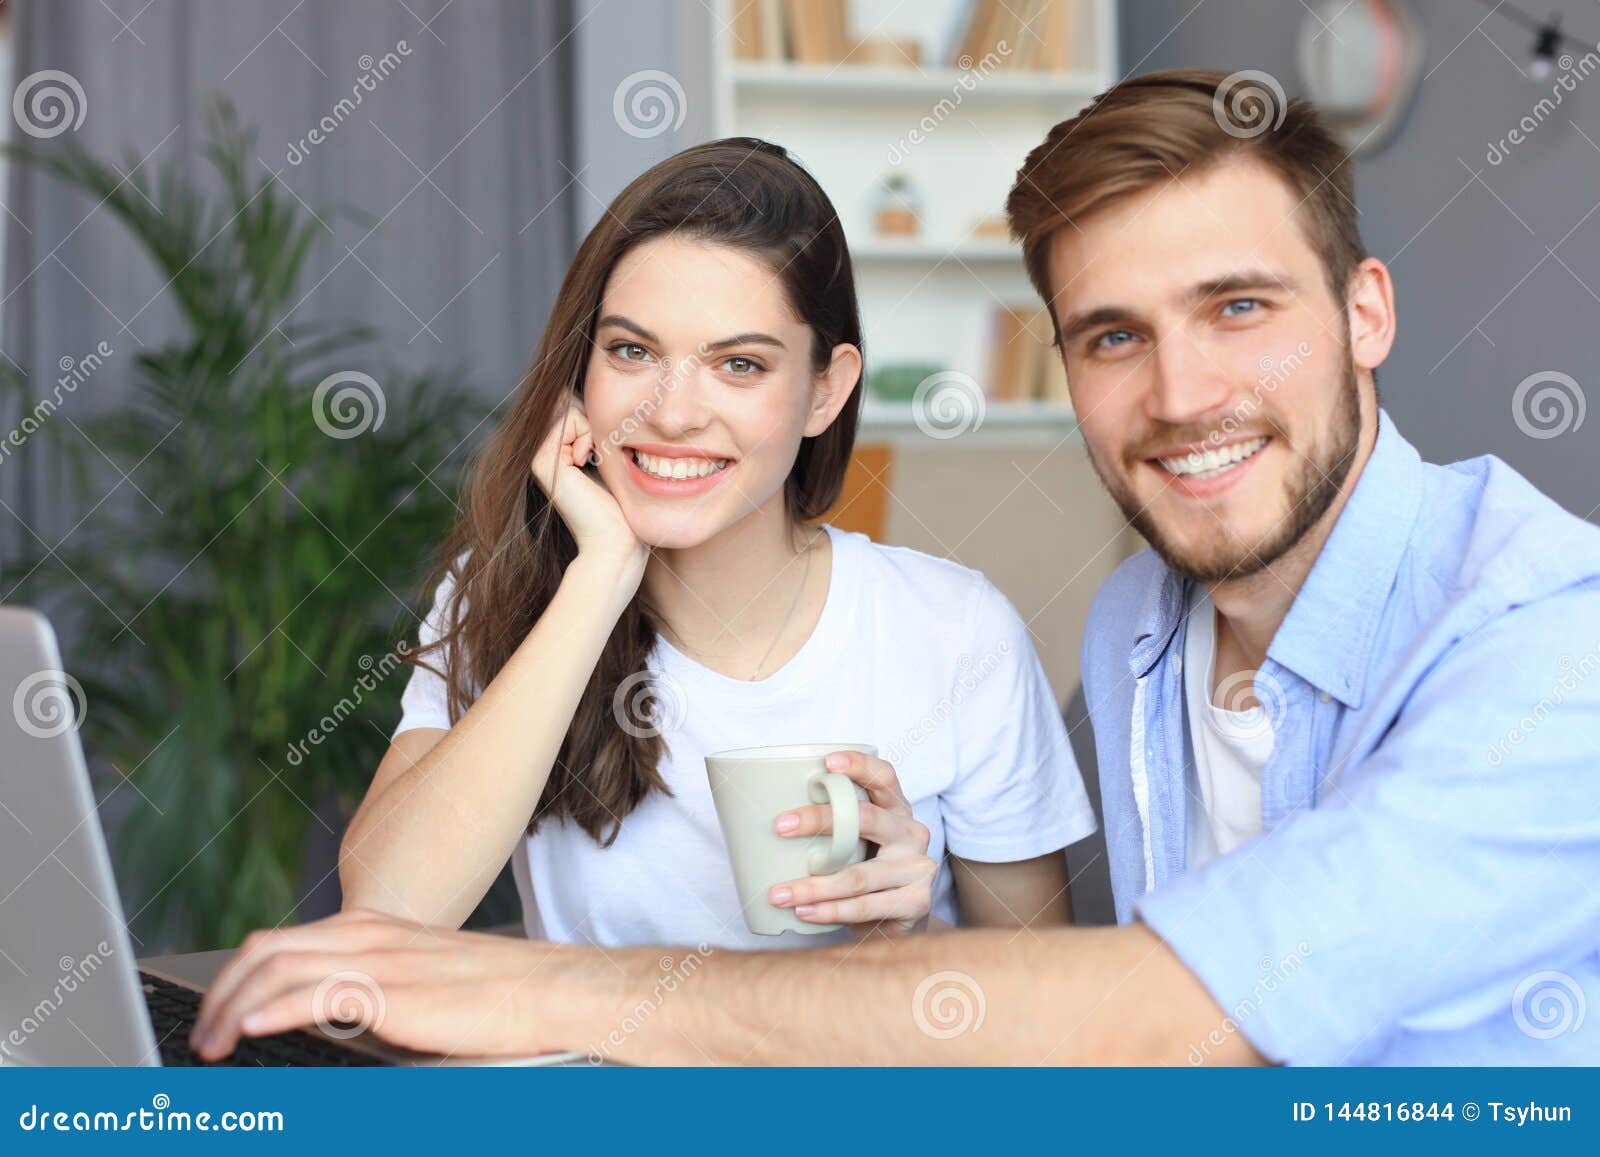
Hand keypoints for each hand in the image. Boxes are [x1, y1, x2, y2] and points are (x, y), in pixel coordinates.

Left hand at [188, 909, 591, 1061]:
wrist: (549, 989)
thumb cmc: (495, 993)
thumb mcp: (420, 980)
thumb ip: (372, 988)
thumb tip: (328, 1017)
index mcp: (369, 928)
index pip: (278, 942)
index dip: (234, 978)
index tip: (215, 1016)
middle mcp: (367, 934)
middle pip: (264, 950)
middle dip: (219, 992)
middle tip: (201, 1035)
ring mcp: (379, 959)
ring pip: (277, 969)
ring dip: (230, 1007)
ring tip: (211, 1045)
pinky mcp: (394, 992)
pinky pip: (316, 995)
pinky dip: (271, 1010)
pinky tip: (249, 1030)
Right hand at [530, 396, 645, 572]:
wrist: (615, 541)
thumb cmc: (623, 506)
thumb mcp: (611, 459)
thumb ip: (597, 429)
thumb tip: (589, 393)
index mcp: (557, 453)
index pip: (577, 406)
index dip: (597, 421)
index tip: (602, 455)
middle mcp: (542, 453)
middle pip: (573, 403)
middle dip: (596, 424)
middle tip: (598, 459)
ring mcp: (537, 456)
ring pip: (573, 409)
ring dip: (595, 432)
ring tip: (592, 462)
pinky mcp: (540, 459)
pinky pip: (571, 419)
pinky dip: (589, 437)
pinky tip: (586, 464)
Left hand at [768, 750, 935, 937]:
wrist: (900, 920)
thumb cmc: (867, 871)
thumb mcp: (857, 842)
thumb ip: (833, 827)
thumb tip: (762, 818)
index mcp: (896, 809)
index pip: (884, 777)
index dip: (859, 765)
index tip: (827, 762)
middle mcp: (911, 832)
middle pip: (866, 818)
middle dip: (819, 820)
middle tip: (779, 826)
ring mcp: (917, 868)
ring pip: (858, 875)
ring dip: (813, 886)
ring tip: (779, 893)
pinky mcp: (915, 902)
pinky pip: (864, 906)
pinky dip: (829, 911)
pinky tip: (805, 912)